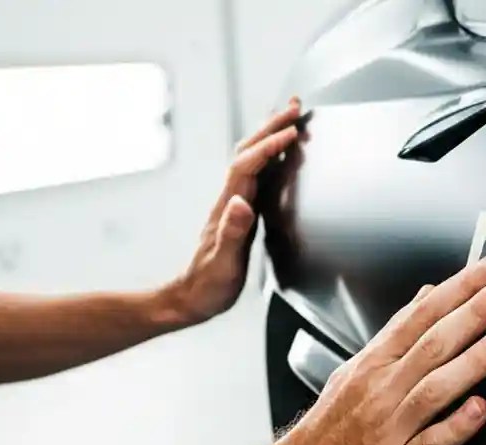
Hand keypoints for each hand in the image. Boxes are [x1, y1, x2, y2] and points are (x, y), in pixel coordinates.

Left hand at [165, 98, 304, 324]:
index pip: (247, 166)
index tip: (291, 133)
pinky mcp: (242, 212)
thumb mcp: (223, 263)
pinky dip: (271, 155)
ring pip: (252, 157)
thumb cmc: (209, 285)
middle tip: (294, 106)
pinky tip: (282, 153)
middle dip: (271, 126)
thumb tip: (242, 202)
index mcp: (229, 209)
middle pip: (248, 151)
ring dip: (270, 134)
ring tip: (290, 117)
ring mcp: (235, 204)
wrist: (191, 297)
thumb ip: (232, 232)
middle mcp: (231, 200)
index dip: (269, 147)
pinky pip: (258, 173)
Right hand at [268, 251, 485, 444]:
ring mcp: (390, 427)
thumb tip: (430, 293)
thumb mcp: (357, 368)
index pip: (423, 312)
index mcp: (375, 361)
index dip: (461, 286)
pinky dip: (456, 426)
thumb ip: (397, 332)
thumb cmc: (333, 426)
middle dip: (474, 312)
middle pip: (433, 343)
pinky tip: (479, 409)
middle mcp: (382, 389)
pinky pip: (431, 444)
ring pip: (434, 388)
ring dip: (471, 362)